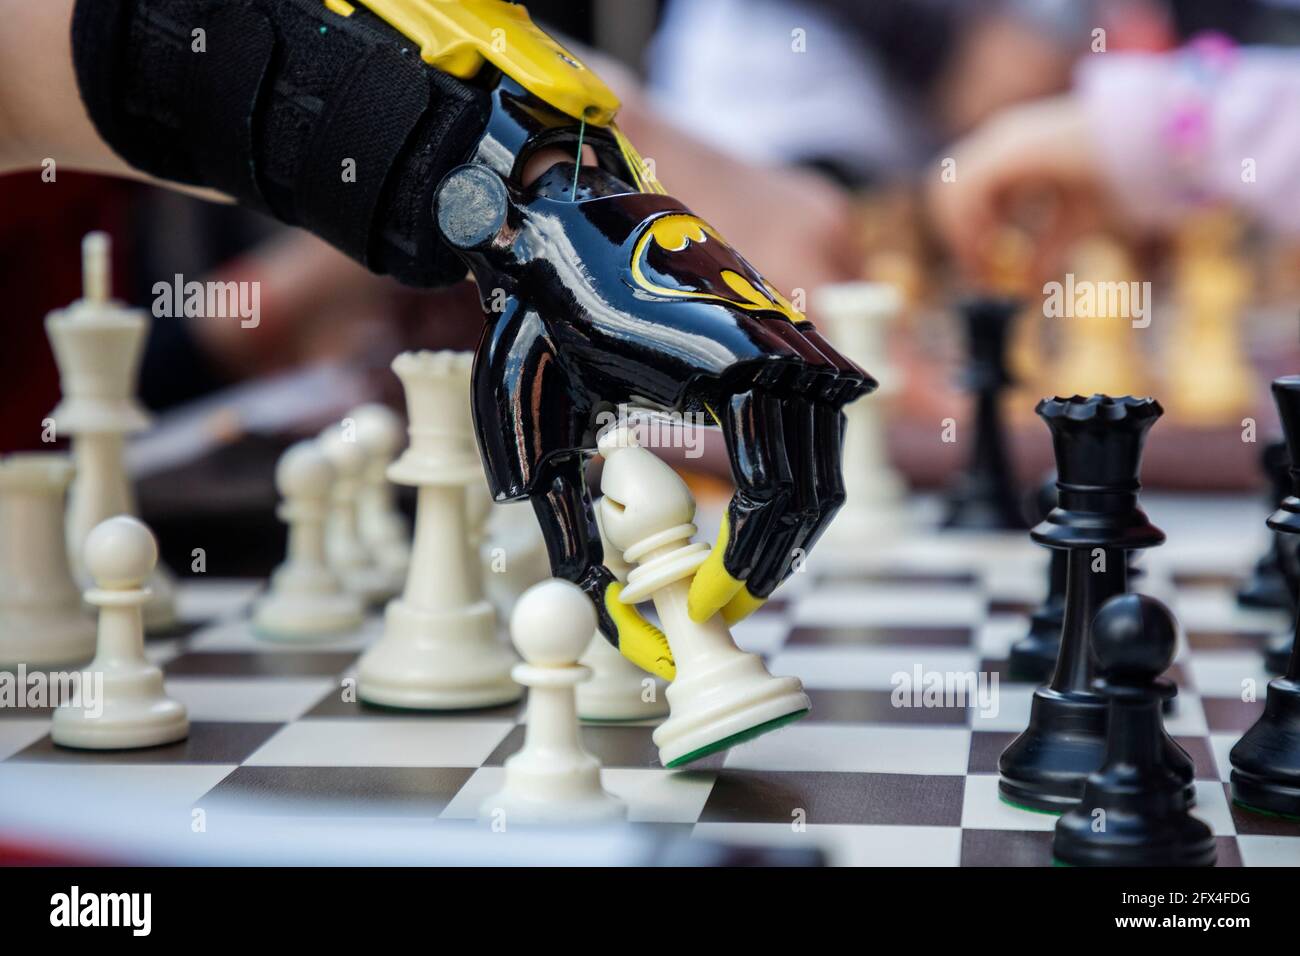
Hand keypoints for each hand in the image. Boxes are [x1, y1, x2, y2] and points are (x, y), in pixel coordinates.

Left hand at [436, 162, 872, 677]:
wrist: (566, 211)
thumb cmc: (545, 308)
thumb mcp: (538, 418)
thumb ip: (565, 514)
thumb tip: (591, 603)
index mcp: (729, 364)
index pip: (772, 495)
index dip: (742, 566)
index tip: (700, 607)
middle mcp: (782, 346)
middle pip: (814, 487)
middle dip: (770, 560)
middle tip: (721, 605)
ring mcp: (795, 334)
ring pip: (824, 459)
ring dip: (787, 526)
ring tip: (732, 568)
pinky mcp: (790, 332)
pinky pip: (817, 424)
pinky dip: (793, 478)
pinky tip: (749, 511)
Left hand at [927, 96, 1105, 280]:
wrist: (1149, 145)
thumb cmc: (1117, 179)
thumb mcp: (1073, 224)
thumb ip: (1046, 252)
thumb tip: (1026, 289)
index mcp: (1011, 156)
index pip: (965, 196)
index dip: (966, 235)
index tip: (982, 271)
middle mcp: (1000, 142)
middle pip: (946, 191)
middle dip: (957, 234)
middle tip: (979, 271)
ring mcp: (1002, 140)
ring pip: (949, 189)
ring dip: (960, 230)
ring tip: (987, 259)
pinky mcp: (1012, 148)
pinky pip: (969, 189)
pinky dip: (971, 221)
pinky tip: (994, 244)